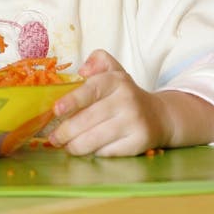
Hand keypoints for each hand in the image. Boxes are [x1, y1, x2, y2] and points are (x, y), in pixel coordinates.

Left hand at [49, 49, 169, 156]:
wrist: (160, 116)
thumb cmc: (126, 95)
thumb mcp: (115, 72)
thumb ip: (98, 61)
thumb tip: (83, 70)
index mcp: (117, 80)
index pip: (92, 90)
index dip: (72, 100)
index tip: (56, 109)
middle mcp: (127, 100)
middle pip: (90, 118)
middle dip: (67, 131)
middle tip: (54, 138)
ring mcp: (134, 122)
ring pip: (97, 138)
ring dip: (76, 145)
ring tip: (66, 146)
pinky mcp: (139, 142)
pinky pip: (108, 151)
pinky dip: (94, 153)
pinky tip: (87, 150)